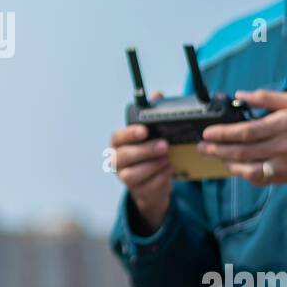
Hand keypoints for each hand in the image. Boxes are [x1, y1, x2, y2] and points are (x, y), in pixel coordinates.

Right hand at [110, 90, 170, 233]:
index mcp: (118, 143)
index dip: (130, 134)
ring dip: (153, 166)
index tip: (144, 130)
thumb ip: (153, 114)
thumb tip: (157, 94)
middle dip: (145, 151)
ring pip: (132, 174)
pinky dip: (160, 178)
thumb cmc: (149, 153)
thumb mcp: (151, 134)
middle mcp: (117, 160)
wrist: (152, 182)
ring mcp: (124, 178)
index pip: (118, 137)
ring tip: (168, 159)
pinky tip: (169, 170)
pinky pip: (147, 186)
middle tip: (164, 145)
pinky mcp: (136, 191)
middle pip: (124, 156)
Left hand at [196, 88, 286, 193]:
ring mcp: (283, 165)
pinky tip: (232, 166)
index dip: (224, 133)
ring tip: (212, 156)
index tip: (208, 132)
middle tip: (201, 146)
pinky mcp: (285, 177)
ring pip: (247, 168)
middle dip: (217, 150)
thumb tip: (241, 95)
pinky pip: (258, 178)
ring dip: (226, 163)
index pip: (247, 131)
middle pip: (242, 151)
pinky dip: (242, 173)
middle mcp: (282, 147)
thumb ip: (266, 98)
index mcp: (283, 125)